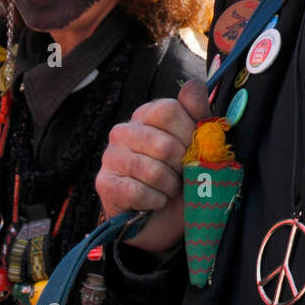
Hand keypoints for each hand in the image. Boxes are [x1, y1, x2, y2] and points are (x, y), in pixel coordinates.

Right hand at [96, 78, 209, 252]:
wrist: (168, 219)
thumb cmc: (185, 177)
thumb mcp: (200, 145)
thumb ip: (199, 115)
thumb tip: (194, 84)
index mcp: (148, 114)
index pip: (168, 110)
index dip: (188, 133)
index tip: (196, 150)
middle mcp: (124, 130)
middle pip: (162, 143)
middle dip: (181, 166)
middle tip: (182, 175)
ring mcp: (110, 156)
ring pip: (150, 170)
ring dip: (169, 186)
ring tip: (169, 189)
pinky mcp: (104, 183)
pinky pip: (136, 191)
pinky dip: (154, 201)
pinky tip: (154, 202)